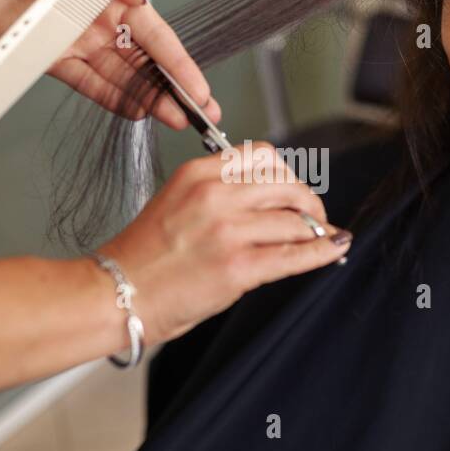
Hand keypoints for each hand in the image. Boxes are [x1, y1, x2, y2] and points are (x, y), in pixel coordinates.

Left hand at [0, 0, 219, 129]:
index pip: (154, 31)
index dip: (178, 59)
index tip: (198, 85)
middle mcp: (100, 20)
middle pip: (145, 61)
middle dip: (174, 88)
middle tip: (199, 113)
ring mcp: (78, 42)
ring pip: (121, 77)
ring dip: (148, 99)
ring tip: (173, 120)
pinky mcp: (52, 58)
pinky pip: (87, 83)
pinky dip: (110, 98)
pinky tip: (134, 112)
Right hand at [97, 142, 352, 344]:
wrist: (115, 295)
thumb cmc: (142, 259)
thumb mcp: (176, 203)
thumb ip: (218, 193)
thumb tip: (269, 200)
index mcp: (197, 174)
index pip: (263, 155)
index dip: (287, 174)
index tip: (292, 190)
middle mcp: (214, 195)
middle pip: (287, 183)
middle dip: (308, 201)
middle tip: (313, 216)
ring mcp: (227, 230)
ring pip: (296, 219)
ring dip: (316, 229)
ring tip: (321, 237)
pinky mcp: (239, 266)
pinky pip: (296, 253)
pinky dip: (323, 250)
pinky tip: (334, 248)